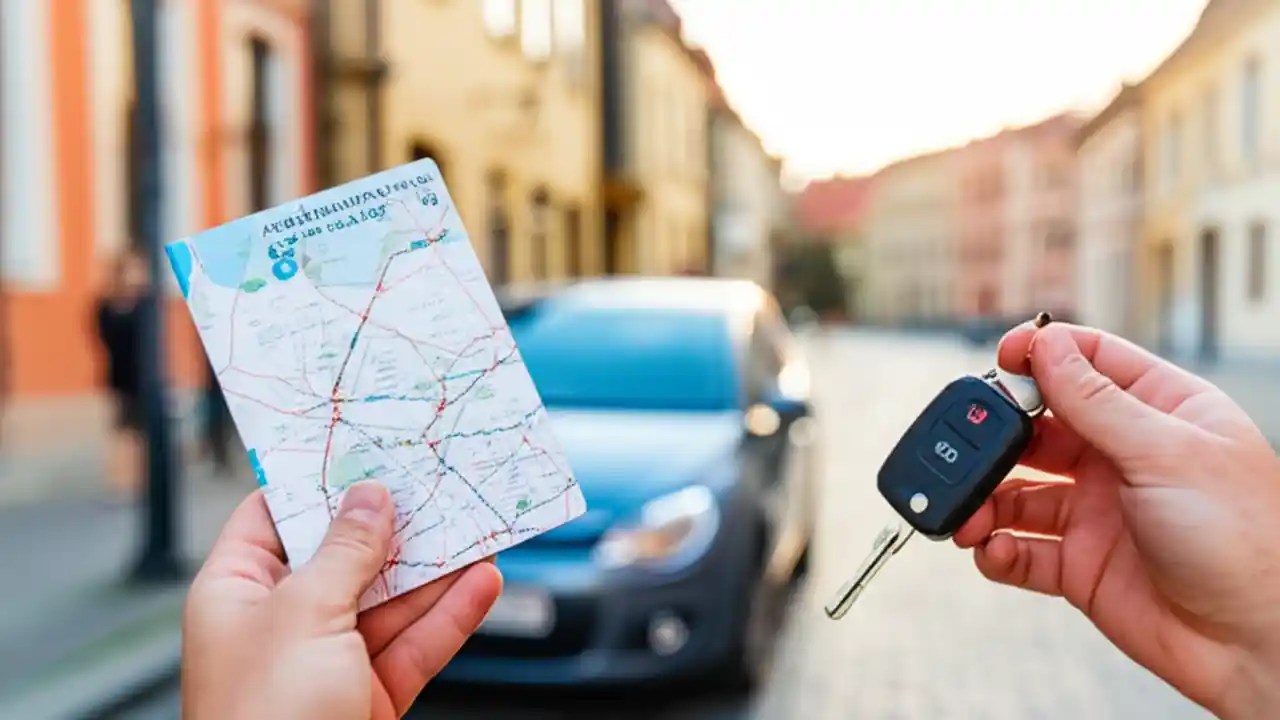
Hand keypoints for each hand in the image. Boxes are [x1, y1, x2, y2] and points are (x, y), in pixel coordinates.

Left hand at [183, 481, 502, 718]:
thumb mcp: (306, 615)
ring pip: (391, 599)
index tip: (364, 446)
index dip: (318, 480)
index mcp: (238, 592)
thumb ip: (346, 553)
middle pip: (346, 554)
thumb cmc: (263, 719)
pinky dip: (450, 615)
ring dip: (436, 566)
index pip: (274, 516)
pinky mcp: (369, 696)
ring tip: (478, 524)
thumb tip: (370, 499)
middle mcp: (281, 622)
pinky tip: (481, 584)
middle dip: (395, 522)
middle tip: (436, 480)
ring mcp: (328, 662)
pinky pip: (415, 644)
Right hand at [953, 323, 1279, 718]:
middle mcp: (1124, 458)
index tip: (1002, 357)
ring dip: (986, 500)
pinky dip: (997, 550)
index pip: (1090, 362)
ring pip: (1019, 492)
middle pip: (1039, 427)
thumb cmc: (1247, 542)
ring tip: (970, 516)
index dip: (1042, 354)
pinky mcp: (1080, 566)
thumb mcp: (1166, 453)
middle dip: (998, 436)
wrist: (1258, 644)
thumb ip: (1096, 401)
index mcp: (1160, 413)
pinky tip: (995, 551)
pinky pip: (1021, 550)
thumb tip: (1045, 345)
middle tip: (969, 446)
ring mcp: (1099, 512)